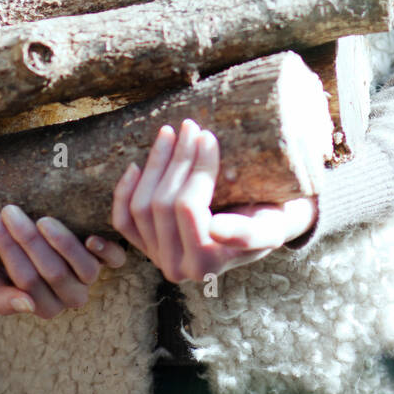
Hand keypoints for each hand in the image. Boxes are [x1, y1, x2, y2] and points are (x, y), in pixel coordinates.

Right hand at [0, 204, 126, 318]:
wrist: (29, 241)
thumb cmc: (6, 263)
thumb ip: (1, 299)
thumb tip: (26, 305)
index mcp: (42, 306)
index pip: (25, 279)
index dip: (7, 247)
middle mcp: (70, 296)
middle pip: (53, 272)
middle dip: (28, 239)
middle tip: (10, 211)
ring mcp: (90, 278)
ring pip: (84, 269)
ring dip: (63, 243)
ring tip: (43, 220)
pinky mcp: (108, 259)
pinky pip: (114, 260)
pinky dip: (105, 250)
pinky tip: (91, 237)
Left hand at [111, 118, 318, 283]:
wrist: (261, 225)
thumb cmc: (270, 221)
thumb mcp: (270, 228)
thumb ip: (248, 234)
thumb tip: (215, 230)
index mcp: (206, 265)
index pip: (189, 208)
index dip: (196, 168)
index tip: (208, 136)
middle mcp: (176, 267)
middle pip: (162, 204)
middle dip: (176, 159)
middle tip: (191, 126)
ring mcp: (156, 256)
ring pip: (141, 206)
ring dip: (154, 164)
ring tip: (170, 133)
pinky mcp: (145, 244)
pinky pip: (123, 220)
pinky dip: (124, 192)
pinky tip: (135, 166)